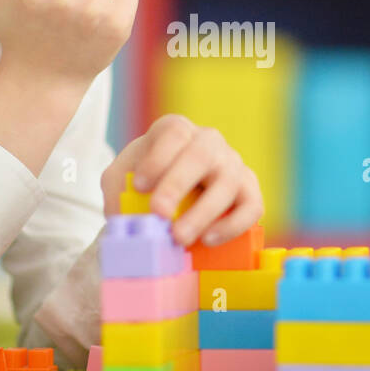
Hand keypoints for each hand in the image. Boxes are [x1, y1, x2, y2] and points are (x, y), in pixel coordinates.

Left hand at [100, 114, 263, 247]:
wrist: (169, 195)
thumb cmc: (146, 181)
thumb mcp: (122, 179)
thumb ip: (118, 192)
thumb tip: (124, 221)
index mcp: (177, 131)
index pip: (173, 133)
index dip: (158, 157)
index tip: (139, 184)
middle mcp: (209, 142)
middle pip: (200, 155)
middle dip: (178, 184)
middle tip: (159, 212)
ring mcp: (232, 165)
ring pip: (227, 182)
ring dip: (203, 212)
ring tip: (179, 237)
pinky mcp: (249, 191)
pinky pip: (251, 206)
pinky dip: (232, 225)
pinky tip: (209, 239)